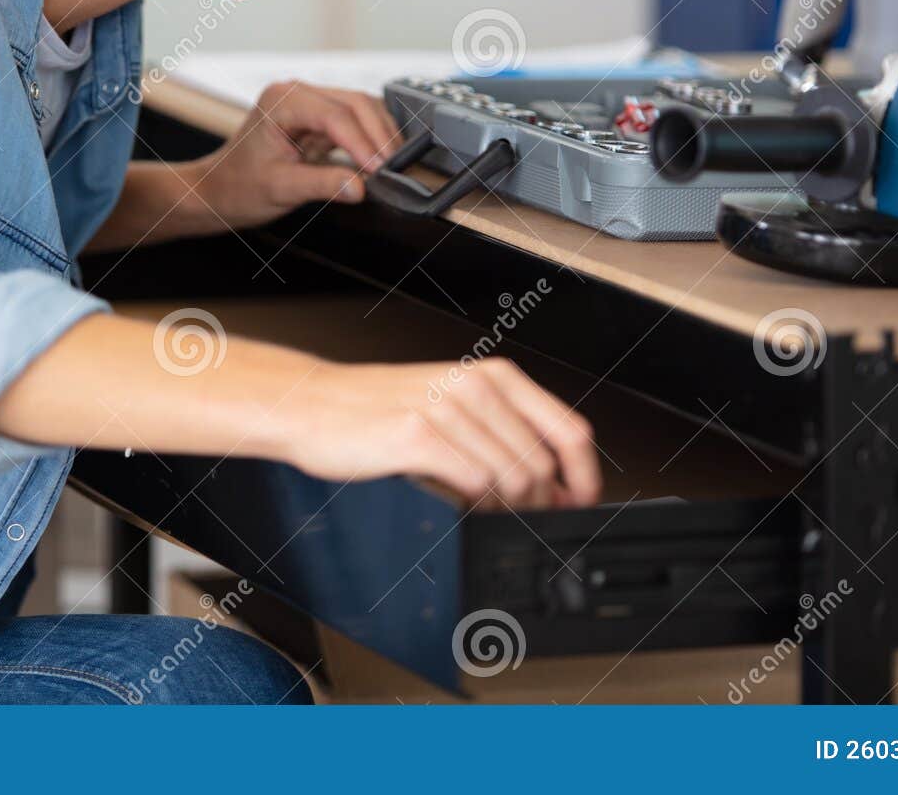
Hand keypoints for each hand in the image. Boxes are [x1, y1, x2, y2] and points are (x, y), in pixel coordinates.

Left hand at [185, 80, 402, 228]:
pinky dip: (372, 137)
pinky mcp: (317, 118)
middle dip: (379, 136)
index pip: (336, 115)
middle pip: (355, 104)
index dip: (364, 143)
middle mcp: (296, 93)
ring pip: (360, 108)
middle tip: (395, 170)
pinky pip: (354, 120)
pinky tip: (380, 158)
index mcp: (282, 101)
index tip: (381, 170)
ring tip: (392, 166)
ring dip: (380, 134)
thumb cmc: (237, 187)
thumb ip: (322, 185)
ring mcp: (308, 102)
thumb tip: (361, 187)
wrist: (218, 190)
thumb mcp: (281, 189)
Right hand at [285, 357, 603, 509]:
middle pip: (543, 464)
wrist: (312, 404)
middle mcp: (475, 386)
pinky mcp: (418, 436)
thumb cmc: (376, 408)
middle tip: (528, 522)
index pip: (569, 428)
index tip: (583, 503)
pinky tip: (465, 507)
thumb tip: (550, 481)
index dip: (585, 476)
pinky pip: (474, 483)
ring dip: (511, 510)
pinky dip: (478, 506)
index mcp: (492, 375)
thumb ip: (501, 430)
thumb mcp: (450, 402)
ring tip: (492, 516)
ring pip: (513, 478)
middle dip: (543, 505)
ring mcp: (447, 409)